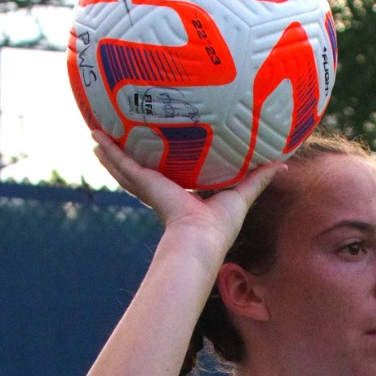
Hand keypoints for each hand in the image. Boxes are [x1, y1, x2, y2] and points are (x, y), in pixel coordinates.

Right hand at [91, 129, 283, 249]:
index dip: (161, 163)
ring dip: (110, 151)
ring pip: (125, 165)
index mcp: (181, 195)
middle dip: (128, 156)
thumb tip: (282, 164)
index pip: (168, 175)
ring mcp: (149, 186)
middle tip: (115, 140)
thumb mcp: (242, 193)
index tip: (156, 148)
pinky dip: (108, 151)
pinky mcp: (143, 182)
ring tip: (95, 136)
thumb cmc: (221, 226)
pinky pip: (122, 162)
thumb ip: (258, 178)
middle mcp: (161, 190)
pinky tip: (94, 137)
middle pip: (140, 169)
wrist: (200, 240)